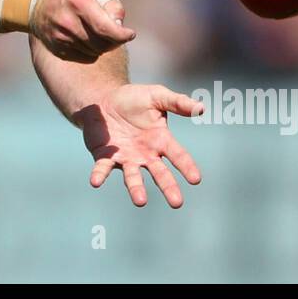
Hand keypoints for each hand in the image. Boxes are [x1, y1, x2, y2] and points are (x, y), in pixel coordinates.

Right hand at [30, 0, 135, 62]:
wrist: (38, 1)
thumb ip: (111, 5)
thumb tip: (120, 26)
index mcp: (79, 2)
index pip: (106, 28)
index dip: (122, 35)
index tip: (130, 34)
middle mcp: (67, 21)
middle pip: (102, 43)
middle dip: (115, 41)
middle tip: (117, 34)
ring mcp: (60, 37)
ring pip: (94, 52)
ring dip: (103, 46)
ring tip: (101, 34)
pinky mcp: (57, 49)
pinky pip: (84, 58)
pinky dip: (92, 52)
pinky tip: (88, 39)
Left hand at [77, 84, 202, 207]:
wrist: (104, 100)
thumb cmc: (134, 99)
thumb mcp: (157, 95)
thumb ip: (178, 102)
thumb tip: (202, 108)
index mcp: (161, 140)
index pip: (178, 155)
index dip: (187, 166)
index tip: (196, 179)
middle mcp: (146, 154)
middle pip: (160, 173)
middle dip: (168, 187)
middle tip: (177, 203)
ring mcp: (127, 158)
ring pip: (133, 177)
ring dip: (136, 188)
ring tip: (140, 201)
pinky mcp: (106, 156)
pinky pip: (103, 167)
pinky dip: (100, 175)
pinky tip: (95, 182)